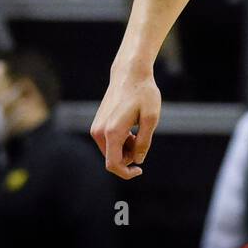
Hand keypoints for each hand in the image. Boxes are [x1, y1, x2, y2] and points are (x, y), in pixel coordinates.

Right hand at [90, 64, 161, 178]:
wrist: (129, 74)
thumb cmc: (143, 94)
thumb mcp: (151, 118)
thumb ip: (144, 142)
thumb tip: (137, 160)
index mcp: (112, 132)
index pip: (113, 164)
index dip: (126, 173)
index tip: (140, 170)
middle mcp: (99, 131)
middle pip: (113, 159)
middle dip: (129, 156)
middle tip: (143, 138)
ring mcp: (96, 127)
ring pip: (111, 151)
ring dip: (126, 148)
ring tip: (138, 130)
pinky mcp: (97, 124)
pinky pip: (109, 142)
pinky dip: (121, 141)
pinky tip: (131, 127)